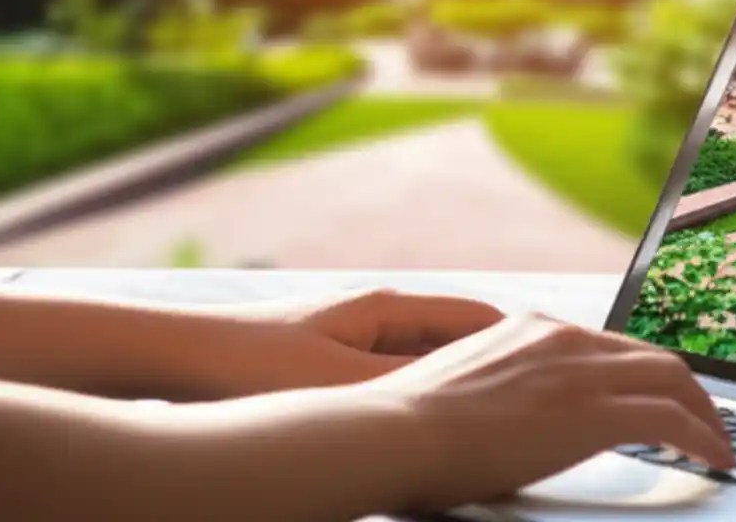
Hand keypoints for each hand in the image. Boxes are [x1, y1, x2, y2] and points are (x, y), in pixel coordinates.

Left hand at [196, 289, 503, 398]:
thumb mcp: (341, 381)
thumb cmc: (252, 359)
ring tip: (485, 417)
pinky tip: (418, 426)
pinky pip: (394, 381)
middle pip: (456, 340)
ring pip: (425, 363)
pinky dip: (415, 399)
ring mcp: (354, 340)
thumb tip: (464, 394)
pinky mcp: (330, 363)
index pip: (477, 317)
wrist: (179, 356)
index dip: (522, 339)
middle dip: (493, 367)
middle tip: (531, 398)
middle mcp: (377, 318)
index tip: (555, 361)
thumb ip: (404, 389)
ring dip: (452, 386)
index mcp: (388, 308)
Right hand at [364, 313, 734, 512]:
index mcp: (535, 329)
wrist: (397, 431)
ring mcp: (582, 371)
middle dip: (686, 389)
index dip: (644, 371)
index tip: (658, 394)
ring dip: (703, 414)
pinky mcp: (595, 411)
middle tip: (703, 421)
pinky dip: (703, 438)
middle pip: (653, 356)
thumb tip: (511, 413)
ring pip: (672, 379)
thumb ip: (501, 385)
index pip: (612, 345)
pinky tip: (716, 460)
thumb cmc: (412, 423)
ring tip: (717, 443)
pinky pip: (671, 420)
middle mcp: (565, 339)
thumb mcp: (465, 385)